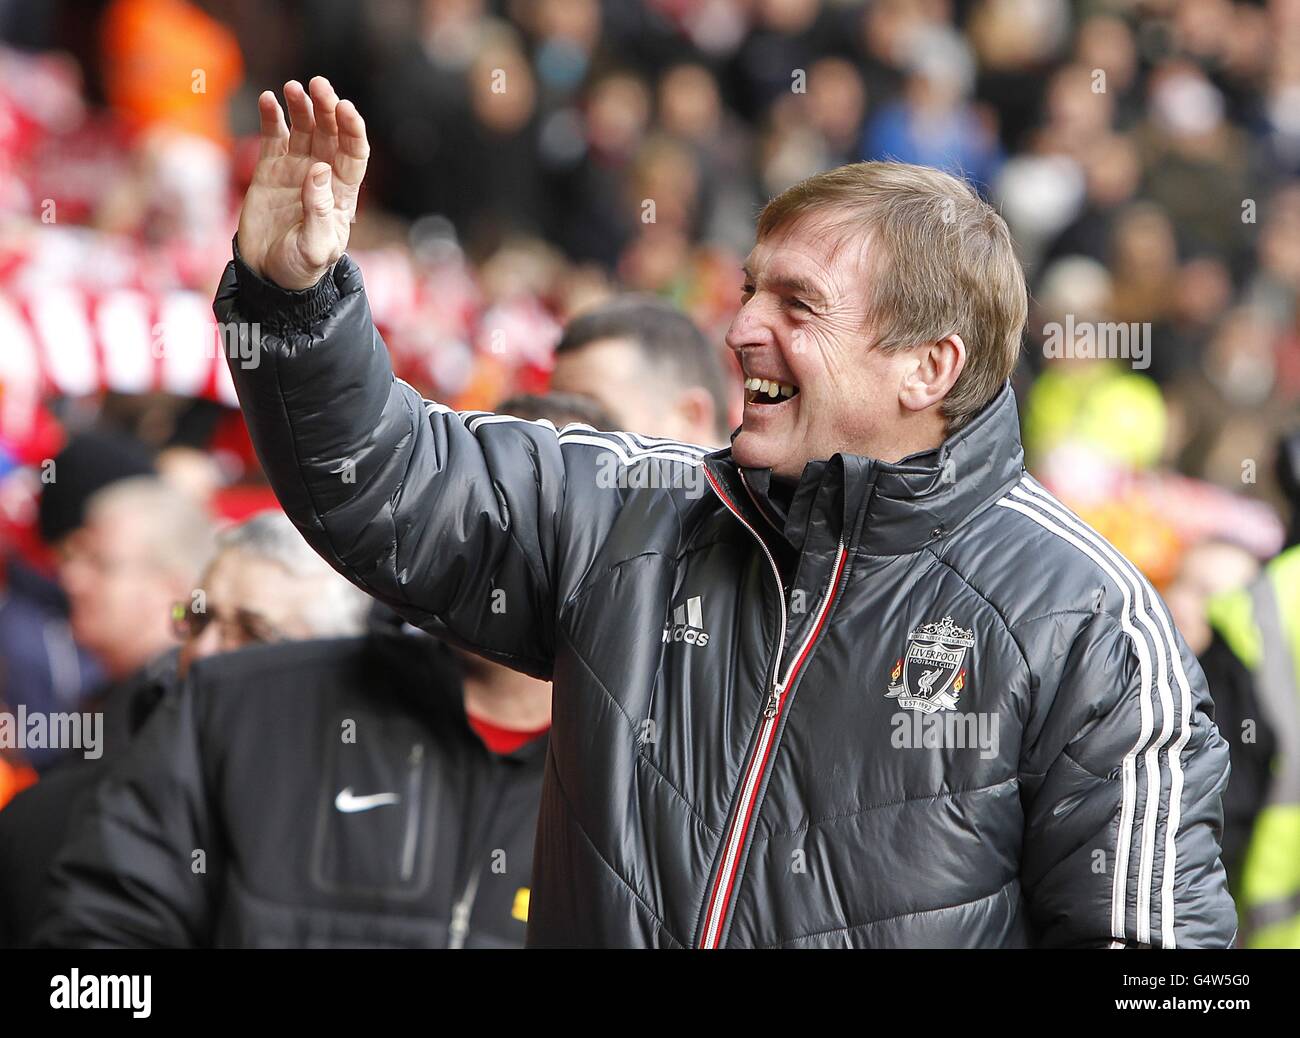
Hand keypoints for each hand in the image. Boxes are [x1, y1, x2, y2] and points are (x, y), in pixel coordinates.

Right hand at [235, 77, 369, 290]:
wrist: (268, 275)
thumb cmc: (300, 268)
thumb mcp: (316, 248)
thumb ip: (319, 212)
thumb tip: (319, 170)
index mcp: (341, 194)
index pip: (354, 154)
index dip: (353, 130)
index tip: (345, 109)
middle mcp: (322, 176)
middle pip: (330, 133)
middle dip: (327, 108)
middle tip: (318, 86)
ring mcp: (297, 170)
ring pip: (304, 129)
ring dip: (301, 106)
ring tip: (293, 89)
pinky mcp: (270, 170)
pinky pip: (275, 136)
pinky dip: (273, 117)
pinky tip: (269, 100)